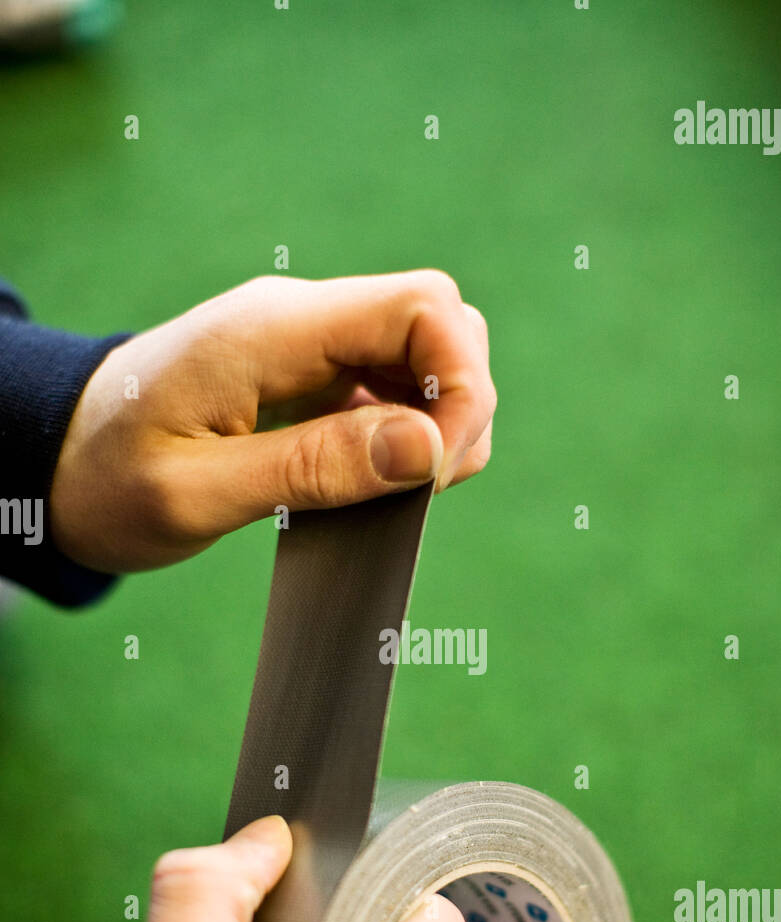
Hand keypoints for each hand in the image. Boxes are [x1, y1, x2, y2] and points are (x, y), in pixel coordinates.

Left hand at [51, 271, 495, 571]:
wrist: (58, 463)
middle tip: (423, 488)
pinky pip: (392, 386)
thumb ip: (315, 467)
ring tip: (400, 491)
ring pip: (427, 355)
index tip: (437, 467)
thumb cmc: (111, 481)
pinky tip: (379, 480)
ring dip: (440, 424)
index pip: (421, 307)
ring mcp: (308, 344)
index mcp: (271, 330)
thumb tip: (427, 447)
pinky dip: (410, 434)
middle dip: (461, 405)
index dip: (463, 383)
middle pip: (441, 323)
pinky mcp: (310, 375)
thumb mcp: (200, 494)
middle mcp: (300, 320)